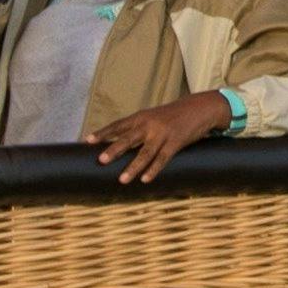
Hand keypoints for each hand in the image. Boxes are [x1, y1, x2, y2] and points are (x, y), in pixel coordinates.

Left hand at [93, 92, 225, 184]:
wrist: (199, 108)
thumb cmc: (173, 115)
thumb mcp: (153, 116)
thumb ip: (138, 127)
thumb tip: (120, 143)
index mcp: (141, 117)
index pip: (118, 125)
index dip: (103, 133)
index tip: (87, 140)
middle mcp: (149, 124)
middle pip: (128, 138)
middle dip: (114, 150)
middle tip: (101, 160)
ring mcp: (162, 134)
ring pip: (144, 153)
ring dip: (133, 167)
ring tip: (122, 180)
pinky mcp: (175, 143)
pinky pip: (162, 159)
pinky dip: (153, 170)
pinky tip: (145, 179)